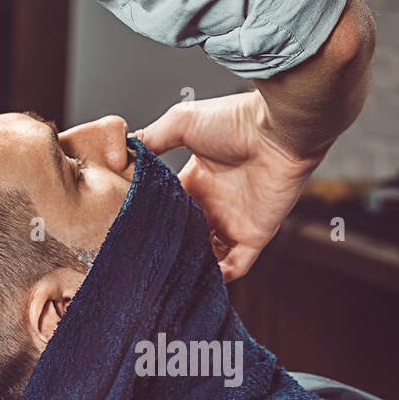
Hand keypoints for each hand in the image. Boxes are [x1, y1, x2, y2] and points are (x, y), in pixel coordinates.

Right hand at [133, 92, 321, 282]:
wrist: (277, 130)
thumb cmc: (234, 121)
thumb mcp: (180, 123)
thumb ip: (151, 139)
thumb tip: (121, 154)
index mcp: (197, 180)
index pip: (170, 209)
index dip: (153, 220)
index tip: (130, 230)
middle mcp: (215, 204)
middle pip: (188, 236)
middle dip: (170, 248)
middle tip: (145, 260)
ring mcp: (235, 222)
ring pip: (210, 255)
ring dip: (193, 265)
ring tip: (168, 275)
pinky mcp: (255, 236)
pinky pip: (236, 266)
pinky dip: (220, 277)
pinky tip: (199, 278)